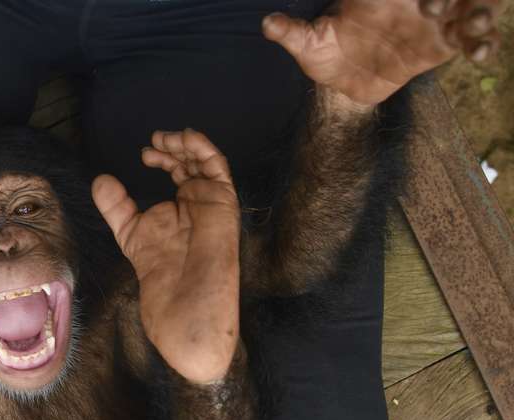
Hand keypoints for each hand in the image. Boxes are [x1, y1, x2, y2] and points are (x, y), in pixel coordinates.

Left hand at [94, 129, 239, 383]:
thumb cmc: (161, 275)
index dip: (163, 157)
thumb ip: (116, 206)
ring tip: (165, 138)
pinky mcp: (222, 203)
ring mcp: (212, 202)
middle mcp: (199, 202)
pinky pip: (219, 169)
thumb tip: (100, 179)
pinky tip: (185, 139)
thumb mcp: (130, 232)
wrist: (182, 302)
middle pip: (191, 162)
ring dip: (187, 144)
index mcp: (182, 208)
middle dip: (174, 147)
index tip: (145, 152)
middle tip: (154, 141)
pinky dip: (204, 149)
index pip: (178, 172)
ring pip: (205, 161)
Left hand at [263, 0, 503, 105]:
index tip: (419, 3)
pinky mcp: (443, 46)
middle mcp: (411, 1)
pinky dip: (481, 42)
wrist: (343, 84)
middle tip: (441, 8)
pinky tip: (480, 53)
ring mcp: (432, 21)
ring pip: (467, 6)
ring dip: (479, 10)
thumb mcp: (308, 43)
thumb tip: (265, 24)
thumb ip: (291, 32)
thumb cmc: (326, 55)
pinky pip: (470, 40)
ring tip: (474, 23)